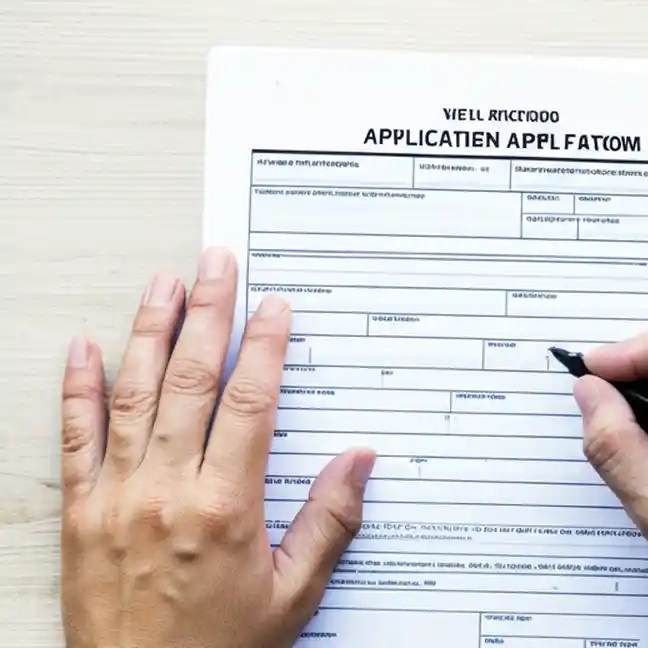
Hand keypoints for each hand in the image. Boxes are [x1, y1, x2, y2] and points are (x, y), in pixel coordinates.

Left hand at [59, 248, 374, 647]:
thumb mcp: (294, 595)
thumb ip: (329, 522)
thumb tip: (361, 461)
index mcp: (226, 507)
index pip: (250, 403)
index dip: (265, 346)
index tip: (274, 307)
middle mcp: (166, 491)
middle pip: (191, 381)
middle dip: (208, 314)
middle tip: (218, 264)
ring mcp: (116, 498)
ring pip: (134, 395)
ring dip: (149, 333)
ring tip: (163, 284)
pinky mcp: (79, 514)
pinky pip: (75, 439)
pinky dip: (78, 390)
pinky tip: (84, 350)